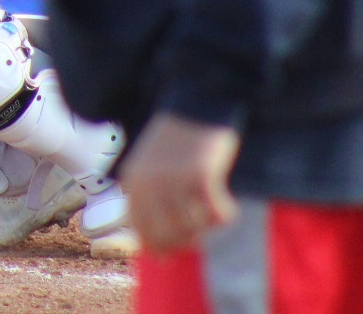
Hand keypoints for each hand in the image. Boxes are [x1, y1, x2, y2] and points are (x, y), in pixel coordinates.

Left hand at [119, 112, 240, 253]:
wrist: (196, 104)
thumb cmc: (176, 140)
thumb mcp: (151, 166)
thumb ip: (149, 200)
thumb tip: (152, 249)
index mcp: (133, 180)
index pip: (140, 228)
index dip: (154, 246)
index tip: (166, 258)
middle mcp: (150, 183)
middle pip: (166, 234)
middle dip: (182, 243)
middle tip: (197, 239)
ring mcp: (175, 180)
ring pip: (192, 227)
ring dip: (205, 227)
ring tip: (212, 214)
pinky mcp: (201, 176)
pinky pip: (216, 214)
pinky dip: (225, 214)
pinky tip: (228, 206)